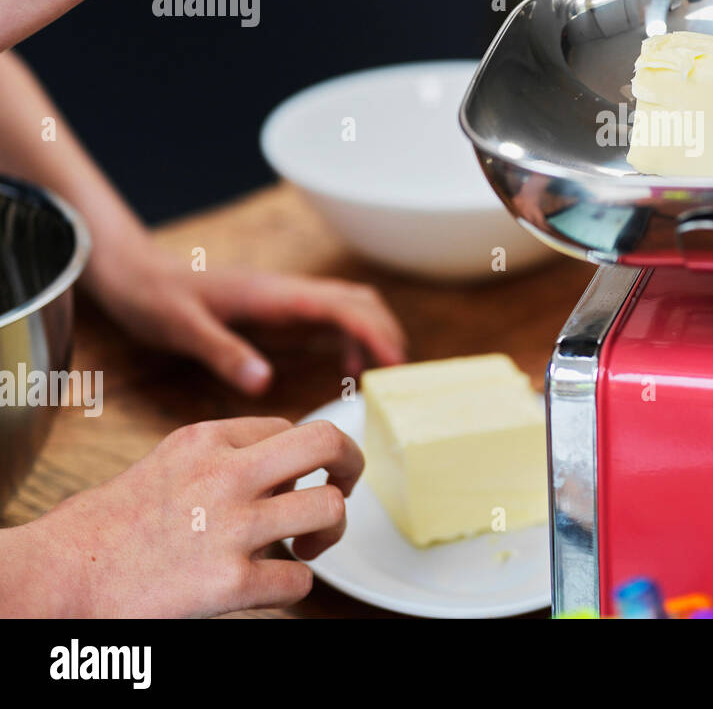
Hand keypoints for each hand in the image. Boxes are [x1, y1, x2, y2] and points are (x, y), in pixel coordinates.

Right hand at [0, 417, 361, 617]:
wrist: (57, 579)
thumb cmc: (102, 530)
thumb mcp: (164, 465)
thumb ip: (219, 461)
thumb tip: (275, 472)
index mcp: (205, 440)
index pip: (287, 427)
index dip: (302, 456)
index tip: (300, 477)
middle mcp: (225, 474)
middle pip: (327, 443)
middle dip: (352, 464)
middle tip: (346, 486)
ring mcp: (231, 527)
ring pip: (329, 509)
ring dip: (329, 533)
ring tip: (308, 547)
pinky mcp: (230, 582)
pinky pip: (300, 581)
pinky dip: (296, 588)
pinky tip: (272, 586)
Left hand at [85, 236, 405, 393]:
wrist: (135, 275)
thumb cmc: (155, 298)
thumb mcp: (181, 328)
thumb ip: (223, 352)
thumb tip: (264, 382)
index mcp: (272, 294)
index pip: (340, 306)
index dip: (373, 332)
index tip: (395, 362)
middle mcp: (288, 293)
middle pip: (359, 302)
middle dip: (386, 333)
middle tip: (400, 377)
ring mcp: (288, 302)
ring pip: (351, 308)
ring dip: (375, 335)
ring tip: (383, 377)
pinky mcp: (282, 314)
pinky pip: (333, 322)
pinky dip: (354, 342)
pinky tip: (349, 371)